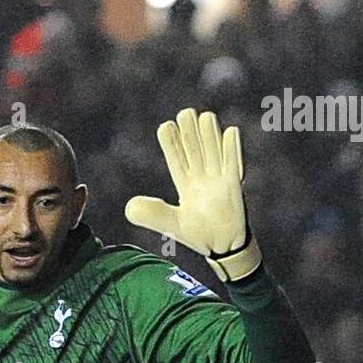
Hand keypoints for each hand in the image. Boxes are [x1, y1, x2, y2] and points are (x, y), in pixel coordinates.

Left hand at [125, 108, 260, 282]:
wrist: (224, 247)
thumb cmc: (199, 235)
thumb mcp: (172, 225)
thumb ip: (152, 215)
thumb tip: (129, 206)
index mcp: (185, 183)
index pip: (176, 156)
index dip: (171, 140)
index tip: (166, 127)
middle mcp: (201, 175)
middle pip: (193, 143)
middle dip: (189, 127)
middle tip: (186, 116)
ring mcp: (218, 177)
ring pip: (213, 143)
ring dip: (209, 131)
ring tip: (205, 119)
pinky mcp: (234, 182)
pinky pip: (233, 158)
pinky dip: (231, 145)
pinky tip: (228, 133)